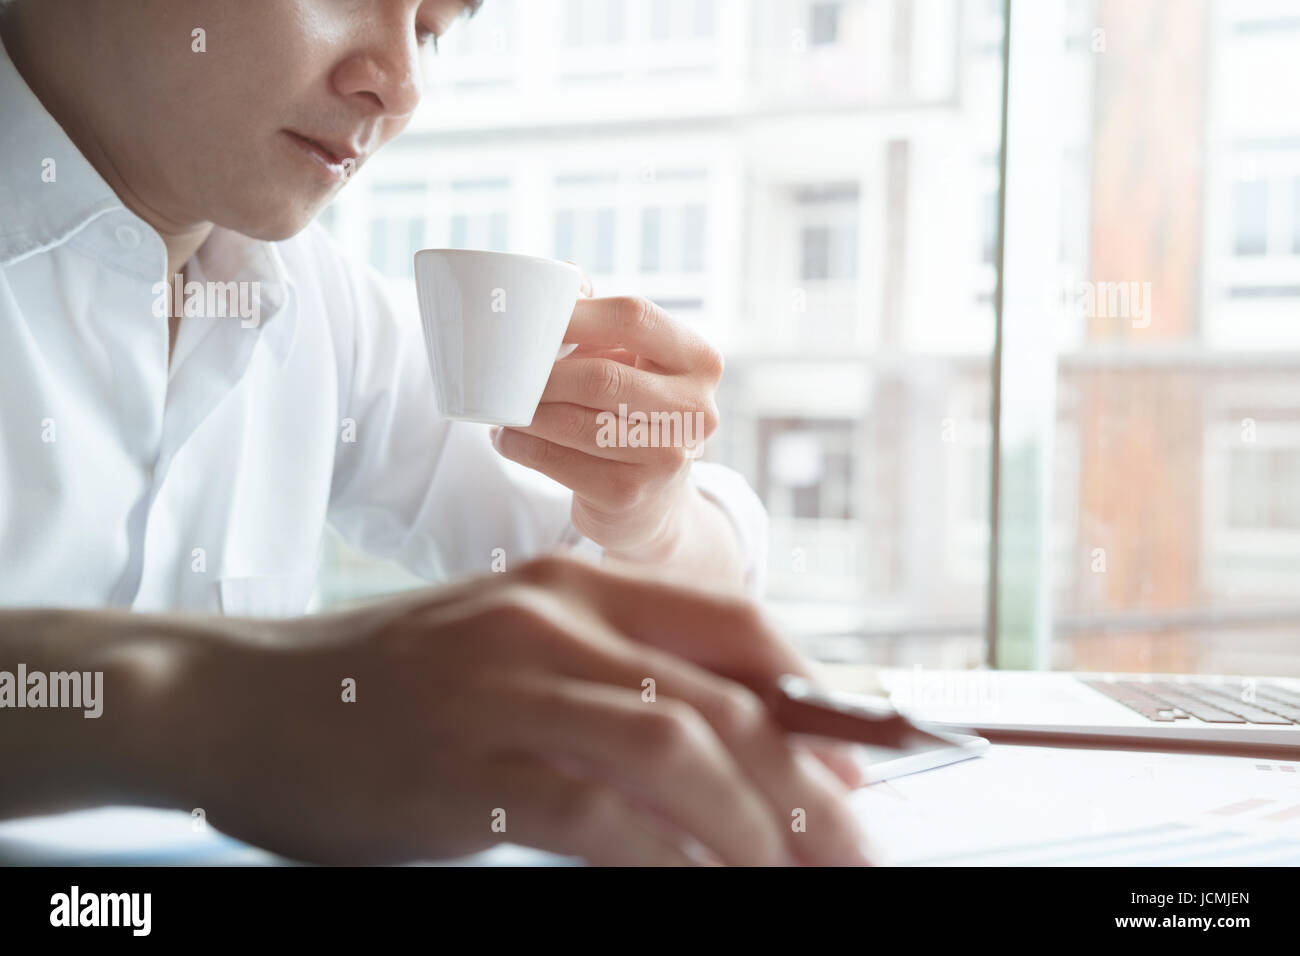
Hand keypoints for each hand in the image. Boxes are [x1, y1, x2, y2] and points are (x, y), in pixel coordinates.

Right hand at [141, 555, 872, 864]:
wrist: (245, 697)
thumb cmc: (391, 686)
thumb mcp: (511, 650)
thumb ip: (610, 678)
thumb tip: (725, 748)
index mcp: (575, 584)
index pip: (736, 628)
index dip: (816, 699)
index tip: (860, 768)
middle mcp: (552, 620)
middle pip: (723, 700)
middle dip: (810, 786)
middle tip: (858, 852)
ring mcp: (507, 687)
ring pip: (677, 751)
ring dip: (756, 827)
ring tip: (796, 880)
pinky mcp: (464, 765)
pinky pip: (598, 816)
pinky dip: (667, 861)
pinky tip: (701, 888)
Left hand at [489, 287, 723, 561]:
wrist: (652, 501)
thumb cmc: (632, 412)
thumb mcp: (633, 361)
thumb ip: (602, 318)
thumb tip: (563, 275)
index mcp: (700, 360)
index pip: (634, 318)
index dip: (576, 313)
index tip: (532, 314)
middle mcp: (696, 409)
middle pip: (601, 376)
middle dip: (543, 373)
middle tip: (504, 367)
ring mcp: (667, 457)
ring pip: (574, 422)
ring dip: (525, 411)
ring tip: (499, 404)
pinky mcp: (630, 494)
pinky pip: (557, 462)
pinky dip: (521, 445)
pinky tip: (506, 436)